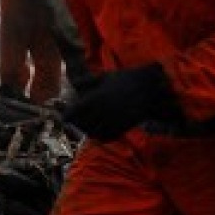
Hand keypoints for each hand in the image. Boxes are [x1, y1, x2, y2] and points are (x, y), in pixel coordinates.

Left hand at [63, 63, 182, 141]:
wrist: (149, 89)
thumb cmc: (125, 79)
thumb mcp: (104, 77)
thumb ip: (87, 82)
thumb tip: (73, 84)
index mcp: (95, 98)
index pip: (74, 112)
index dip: (67, 115)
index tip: (65, 116)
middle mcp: (102, 111)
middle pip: (81, 124)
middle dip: (76, 123)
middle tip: (74, 122)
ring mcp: (112, 121)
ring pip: (93, 132)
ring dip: (87, 130)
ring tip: (86, 126)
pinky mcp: (122, 127)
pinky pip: (106, 136)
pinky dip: (100, 136)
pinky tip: (99, 131)